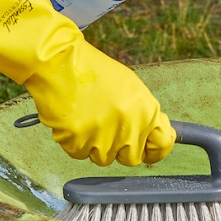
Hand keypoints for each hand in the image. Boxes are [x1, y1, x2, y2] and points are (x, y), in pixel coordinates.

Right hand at [24, 43, 174, 166]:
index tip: (147, 150)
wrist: (58, 62)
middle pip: (131, 158)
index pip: (161, 145)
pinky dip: (75, 142)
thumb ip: (143, 112)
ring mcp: (102, 139)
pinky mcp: (77, 143)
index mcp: (145, 111)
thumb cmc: (92, 70)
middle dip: (121, 148)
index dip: (154, 150)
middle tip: (108, 129)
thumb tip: (152, 133)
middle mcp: (128, 128)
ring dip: (96, 145)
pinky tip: (73, 120)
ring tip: (87, 118)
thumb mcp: (129, 85)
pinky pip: (80, 153)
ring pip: (103, 158)